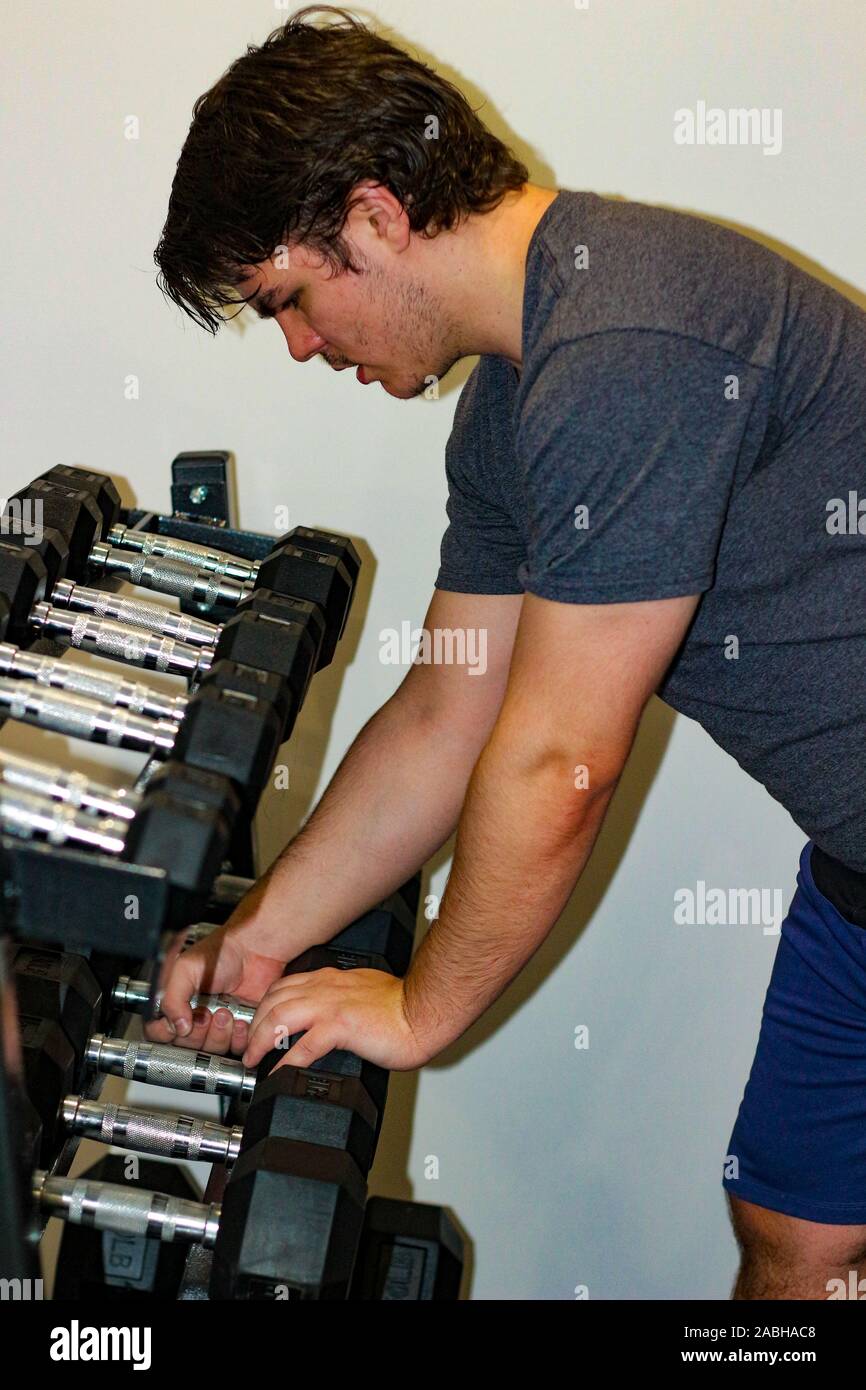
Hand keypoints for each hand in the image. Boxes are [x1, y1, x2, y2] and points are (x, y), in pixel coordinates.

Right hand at [144, 923, 285, 1054]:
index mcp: (176, 1002)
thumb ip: (173, 998)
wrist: (256, 950)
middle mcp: (193, 1016)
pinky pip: (235, 1048)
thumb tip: (175, 1027)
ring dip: (218, 1034)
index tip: (179, 1024)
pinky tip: (240, 1020)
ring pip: (210, 1049)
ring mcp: (216, 1024)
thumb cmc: (221, 953)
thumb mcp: (186, 969)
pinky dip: (238, 1038)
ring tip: (225, 1012)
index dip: (167, 1033)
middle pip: (185, 1045)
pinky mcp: (238, 1029)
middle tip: (206, 1014)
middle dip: (197, 1033)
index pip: (159, 1031)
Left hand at [242, 968, 426, 1073]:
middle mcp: (326, 987)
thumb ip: (340, 1000)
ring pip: (280, 1017)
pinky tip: (277, 1075)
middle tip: (247, 1047)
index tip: (257, 1024)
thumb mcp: (362, 992)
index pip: (284, 986)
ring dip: (261, 1040)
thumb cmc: (401, 1007)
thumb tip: (328, 1019)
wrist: (423, 1012)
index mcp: (330, 980)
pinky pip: (303, 1047)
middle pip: (274, 1000)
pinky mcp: (341, 1026)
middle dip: (254, 1024)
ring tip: (253, 1060)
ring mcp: (331, 1005)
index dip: (264, 1006)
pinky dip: (285, 1062)